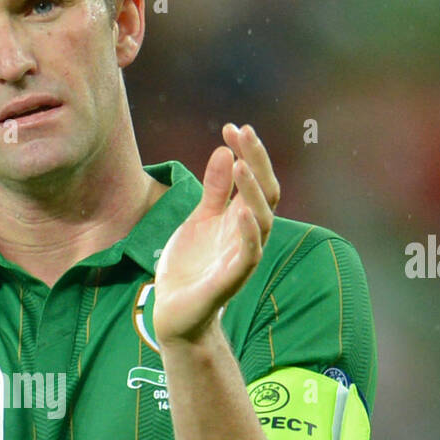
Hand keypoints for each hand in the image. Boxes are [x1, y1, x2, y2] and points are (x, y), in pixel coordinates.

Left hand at [153, 123, 279, 345]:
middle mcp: (248, 236)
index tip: (232, 127)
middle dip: (257, 161)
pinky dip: (248, 233)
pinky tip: (241, 213)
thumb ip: (213, 191)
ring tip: (241, 164)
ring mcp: (242, 258)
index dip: (249, 152)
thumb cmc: (190, 266)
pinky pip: (248, 255)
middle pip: (266, 194)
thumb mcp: (198, 220)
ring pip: (262, 221)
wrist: (173, 312)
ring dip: (253, 192)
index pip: (255, 180)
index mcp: (240, 219)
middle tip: (243, 132)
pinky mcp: (230, 280)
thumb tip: (224, 152)